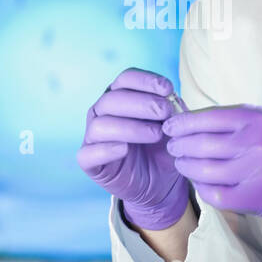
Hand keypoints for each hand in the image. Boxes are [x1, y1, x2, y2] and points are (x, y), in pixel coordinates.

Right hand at [76, 68, 190, 229]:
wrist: (159, 183)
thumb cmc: (162, 148)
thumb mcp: (173, 126)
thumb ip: (173, 111)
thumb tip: (172, 100)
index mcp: (121, 96)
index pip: (126, 78)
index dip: (145, 80)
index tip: (168, 89)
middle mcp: (102, 112)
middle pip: (113, 98)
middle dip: (142, 103)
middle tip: (165, 112)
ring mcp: (93, 136)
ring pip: (101, 124)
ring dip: (130, 127)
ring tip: (156, 134)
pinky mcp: (89, 161)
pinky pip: (88, 153)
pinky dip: (105, 149)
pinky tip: (124, 149)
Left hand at [162, 104, 261, 224]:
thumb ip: (238, 119)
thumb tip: (195, 119)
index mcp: (258, 119)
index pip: (207, 118)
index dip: (182, 123)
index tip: (170, 127)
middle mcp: (256, 143)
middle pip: (200, 144)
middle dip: (179, 146)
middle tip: (172, 147)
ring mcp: (257, 173)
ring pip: (204, 170)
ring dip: (186, 167)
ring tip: (181, 163)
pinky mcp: (258, 199)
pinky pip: (216, 194)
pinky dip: (201, 187)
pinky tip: (199, 182)